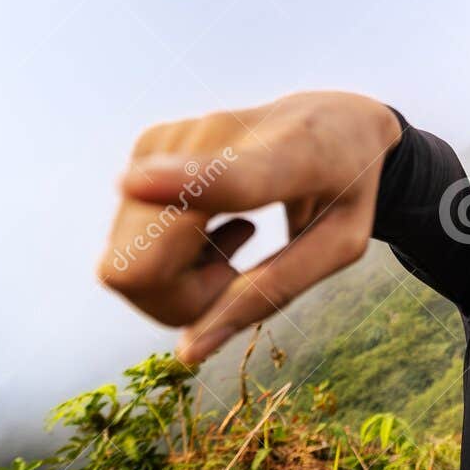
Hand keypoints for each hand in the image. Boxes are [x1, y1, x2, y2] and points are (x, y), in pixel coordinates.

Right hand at [97, 91, 397, 364]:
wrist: (335, 117)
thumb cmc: (346, 189)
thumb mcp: (341, 245)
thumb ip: (274, 290)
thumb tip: (188, 352)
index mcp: (291, 153)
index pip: (232, 173)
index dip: (183, 183)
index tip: (136, 182)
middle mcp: (214, 136)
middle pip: (143, 260)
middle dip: (184, 301)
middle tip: (239, 273)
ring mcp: (170, 140)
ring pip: (123, 264)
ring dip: (177, 282)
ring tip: (235, 241)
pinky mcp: (145, 148)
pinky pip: (124, 249)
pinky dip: (166, 259)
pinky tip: (213, 226)